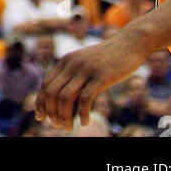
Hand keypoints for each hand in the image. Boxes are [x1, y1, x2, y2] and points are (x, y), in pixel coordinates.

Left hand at [36, 30, 151, 128]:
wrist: (129, 43)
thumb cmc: (108, 58)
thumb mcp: (86, 63)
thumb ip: (74, 76)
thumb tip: (63, 100)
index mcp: (66, 60)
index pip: (45, 84)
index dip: (41, 102)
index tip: (40, 117)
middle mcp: (72, 64)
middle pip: (51, 92)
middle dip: (51, 112)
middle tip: (58, 126)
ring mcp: (86, 69)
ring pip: (65, 97)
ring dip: (64, 116)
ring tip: (68, 127)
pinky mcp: (101, 76)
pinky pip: (85, 99)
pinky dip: (82, 114)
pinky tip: (85, 122)